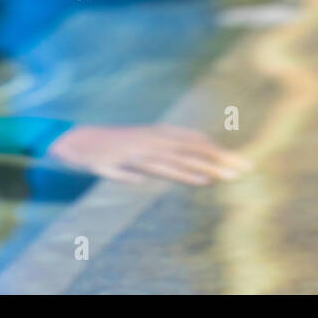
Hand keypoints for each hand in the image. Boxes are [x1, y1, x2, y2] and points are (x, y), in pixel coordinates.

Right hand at [46, 124, 251, 185]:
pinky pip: (123, 169)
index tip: (244, 163)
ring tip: (209, 180)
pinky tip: (141, 182)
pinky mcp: (106, 162)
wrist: (74, 140)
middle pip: (185, 151)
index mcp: (158, 135)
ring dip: (184, 170)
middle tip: (240, 172)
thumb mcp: (148, 144)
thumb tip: (202, 168)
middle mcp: (148, 140)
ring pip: (160, 161)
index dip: (218, 152)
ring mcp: (128, 151)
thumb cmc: (117, 144)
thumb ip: (173, 155)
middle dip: (213, 161)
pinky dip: (131, 174)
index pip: (194, 141)